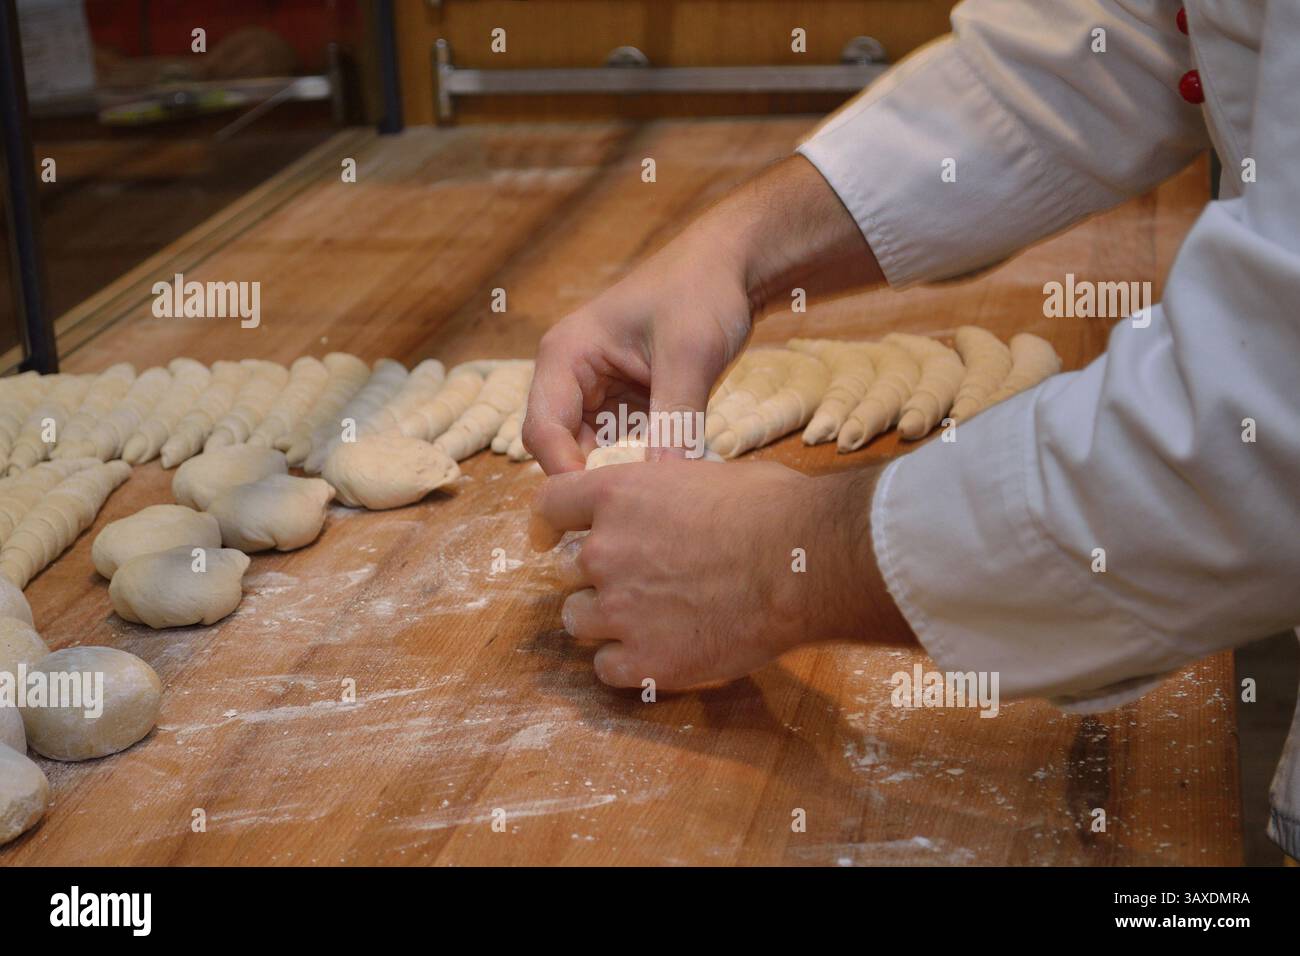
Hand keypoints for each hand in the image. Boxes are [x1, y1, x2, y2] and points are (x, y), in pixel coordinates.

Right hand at [522, 155, 883, 473]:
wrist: (732, 266)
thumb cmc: (702, 292)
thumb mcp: (689, 358)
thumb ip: (675, 422)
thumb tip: (668, 485)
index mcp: (565, 354)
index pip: (541, 430)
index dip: (564, 472)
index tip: (603, 501)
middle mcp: (571, 374)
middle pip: (559, 447)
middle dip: (591, 479)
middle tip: (633, 510)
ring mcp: (597, 390)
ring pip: (591, 452)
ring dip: (617, 473)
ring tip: (656, 498)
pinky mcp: (625, 401)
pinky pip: (620, 445)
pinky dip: (641, 462)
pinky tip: (671, 476)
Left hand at [532, 458, 914, 689]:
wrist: (806, 564)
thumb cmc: (775, 509)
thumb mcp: (708, 475)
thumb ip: (666, 495)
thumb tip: (673, 506)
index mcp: (617, 495)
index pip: (548, 505)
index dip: (553, 522)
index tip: (556, 535)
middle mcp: (604, 551)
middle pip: (563, 569)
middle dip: (594, 575)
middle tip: (638, 580)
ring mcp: (619, 609)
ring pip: (577, 621)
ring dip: (604, 621)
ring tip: (648, 620)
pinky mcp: (643, 661)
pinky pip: (606, 669)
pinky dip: (627, 664)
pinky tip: (662, 653)